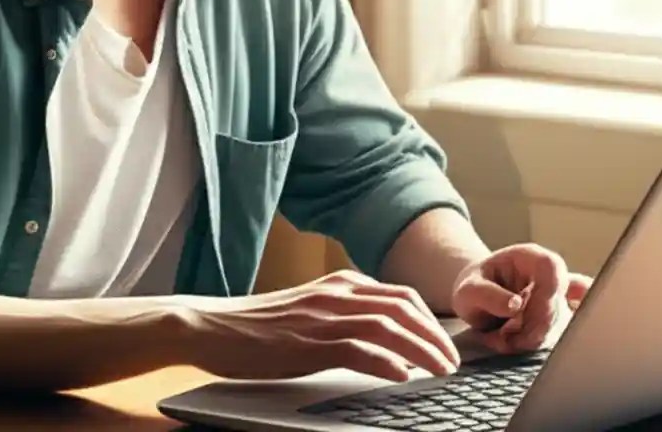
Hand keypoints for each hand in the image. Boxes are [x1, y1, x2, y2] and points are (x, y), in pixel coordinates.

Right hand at [180, 270, 460, 382]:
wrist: (209, 325)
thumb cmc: (256, 325)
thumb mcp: (308, 311)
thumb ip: (344, 316)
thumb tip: (386, 343)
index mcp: (339, 284)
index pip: (400, 295)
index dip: (430, 320)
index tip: (447, 343)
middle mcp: (335, 294)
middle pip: (403, 308)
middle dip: (435, 335)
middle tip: (453, 361)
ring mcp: (321, 317)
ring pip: (387, 326)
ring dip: (421, 350)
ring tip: (440, 371)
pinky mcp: (306, 343)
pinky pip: (356, 349)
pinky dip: (385, 362)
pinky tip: (401, 376)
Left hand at [450, 243, 591, 354]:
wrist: (478, 301)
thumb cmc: (474, 289)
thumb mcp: (468, 291)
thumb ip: (488, 296)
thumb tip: (516, 305)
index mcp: (529, 257)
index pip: (551, 268)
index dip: (544, 296)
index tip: (521, 322)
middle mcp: (550, 274)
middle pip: (557, 302)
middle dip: (531, 328)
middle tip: (503, 338)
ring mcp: (559, 297)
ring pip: (559, 325)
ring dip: (530, 340)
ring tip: (503, 338)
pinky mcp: (560, 317)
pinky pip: (565, 332)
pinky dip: (542, 343)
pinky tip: (522, 342)